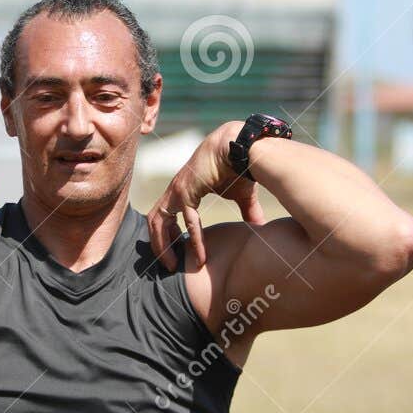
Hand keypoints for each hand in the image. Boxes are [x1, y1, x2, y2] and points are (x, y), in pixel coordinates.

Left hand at [146, 121, 265, 270]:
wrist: (243, 146)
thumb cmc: (241, 166)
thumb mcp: (242, 196)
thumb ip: (247, 213)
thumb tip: (258, 227)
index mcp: (184, 190)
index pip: (165, 214)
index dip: (167, 234)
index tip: (177, 252)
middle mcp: (176, 190)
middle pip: (154, 221)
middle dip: (159, 244)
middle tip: (169, 266)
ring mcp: (178, 190)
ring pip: (158, 222)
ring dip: (164, 246)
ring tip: (175, 266)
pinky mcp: (187, 190)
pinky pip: (188, 221)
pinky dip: (195, 240)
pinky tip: (202, 256)